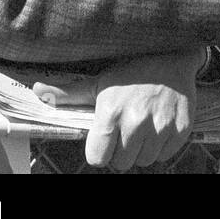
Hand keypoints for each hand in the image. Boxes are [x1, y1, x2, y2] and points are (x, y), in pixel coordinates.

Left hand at [35, 48, 201, 169]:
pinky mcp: (182, 129)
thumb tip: (37, 90)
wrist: (173, 55)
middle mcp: (136, 122)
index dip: (101, 150)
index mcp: (111, 113)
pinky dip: (162, 146)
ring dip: (143, 149)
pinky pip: (165, 155)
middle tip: (128, 129)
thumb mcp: (100, 81)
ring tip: (145, 127)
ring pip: (144, 161)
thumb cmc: (132, 72)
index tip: (108, 136)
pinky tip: (160, 126)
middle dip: (122, 150)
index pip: (98, 158)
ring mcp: (161, 126)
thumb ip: (69, 94)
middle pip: (121, 163)